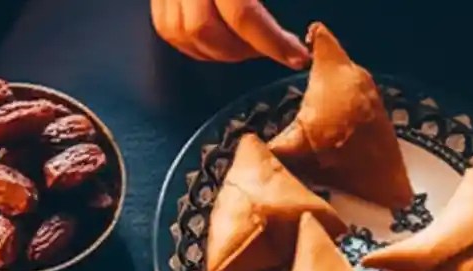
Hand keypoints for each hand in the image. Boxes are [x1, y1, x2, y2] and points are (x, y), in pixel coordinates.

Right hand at [150, 0, 307, 68]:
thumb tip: (307, 21)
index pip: (242, 13)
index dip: (271, 41)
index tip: (296, 56)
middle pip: (203, 29)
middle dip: (239, 51)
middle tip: (267, 50)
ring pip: (179, 32)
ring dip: (213, 51)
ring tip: (242, 48)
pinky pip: (165, 26)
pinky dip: (189, 42)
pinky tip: (215, 41)